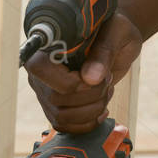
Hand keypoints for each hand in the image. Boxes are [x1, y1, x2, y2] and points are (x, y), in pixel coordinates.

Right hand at [24, 11, 143, 133]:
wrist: (117, 41)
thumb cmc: (114, 30)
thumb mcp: (116, 33)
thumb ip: (104, 52)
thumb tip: (91, 78)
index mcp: (48, 46)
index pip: (39, 68)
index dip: (69, 80)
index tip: (96, 76)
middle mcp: (41, 70)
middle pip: (55, 98)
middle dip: (91, 95)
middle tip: (107, 80)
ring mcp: (47, 92)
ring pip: (61, 117)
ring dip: (92, 110)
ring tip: (106, 92)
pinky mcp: (57, 107)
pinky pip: (65, 127)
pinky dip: (88, 124)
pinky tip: (102, 110)